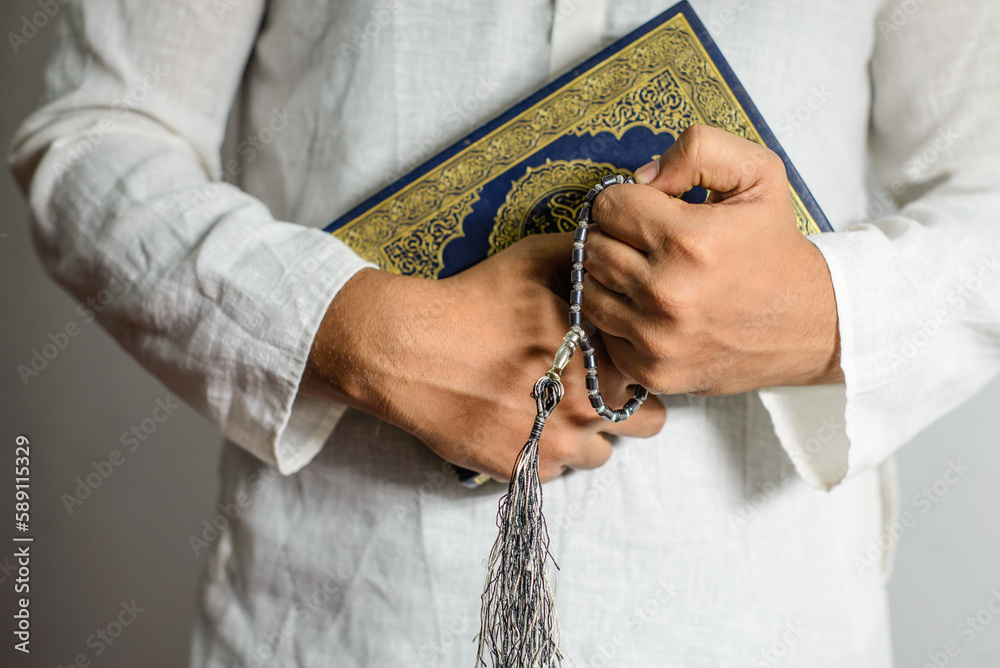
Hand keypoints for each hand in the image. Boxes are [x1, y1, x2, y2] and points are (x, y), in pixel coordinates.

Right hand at [303, 232, 665, 481]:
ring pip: (601, 454)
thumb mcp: (537, 260)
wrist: (411, 350)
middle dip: (627, 405)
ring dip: (587, 433)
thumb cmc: (476, 301)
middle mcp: (593, 409)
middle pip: (647, 423)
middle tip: (593, 385)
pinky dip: (545, 449)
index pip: (657, 371)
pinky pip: (556, 470)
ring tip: (555, 405)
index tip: (617, 356)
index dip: (640, 362)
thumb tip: (614, 251)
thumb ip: (588, 259)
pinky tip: (521, 419)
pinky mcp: (526, 469)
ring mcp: (559, 446)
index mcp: (608, 358)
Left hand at [582, 125, 842, 395]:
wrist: (809, 323)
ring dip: (608, 277)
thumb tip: (642, 177)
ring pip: (588, 290)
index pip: (609, 206)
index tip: (647, 210)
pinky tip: (649, 308)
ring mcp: (657, 338)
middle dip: (614, 236)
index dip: (626, 201)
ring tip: (643, 272)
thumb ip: (698, 150)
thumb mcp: (758, 174)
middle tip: (644, 241)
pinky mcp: (652, 370)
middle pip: (592, 248)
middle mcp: (668, 292)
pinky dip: (618, 318)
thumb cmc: (775, 248)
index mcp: (690, 239)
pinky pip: (602, 332)